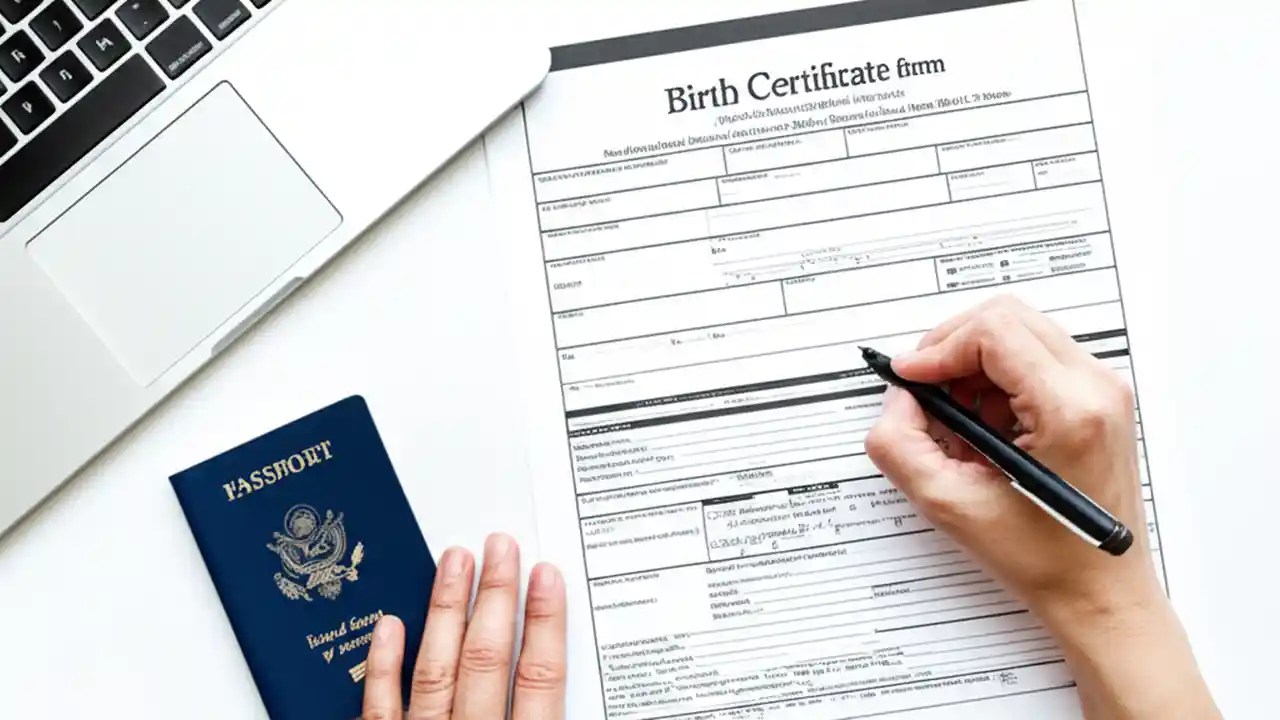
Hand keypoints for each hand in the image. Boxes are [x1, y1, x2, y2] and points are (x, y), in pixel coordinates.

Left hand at [361, 533, 566, 719]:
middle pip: (486, 661)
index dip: (545, 623)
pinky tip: (390, 624)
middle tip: (500, 549)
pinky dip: (384, 667)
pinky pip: (380, 712)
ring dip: (447, 611)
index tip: (546, 577)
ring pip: (436, 672)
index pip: (539, 679)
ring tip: (455, 562)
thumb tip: (578, 690)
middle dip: (496, 597)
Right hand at [865, 296, 1156, 619]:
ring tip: (960, 420)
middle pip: (1007, 317)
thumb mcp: (949, 505)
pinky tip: (986, 427)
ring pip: (1020, 332)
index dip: (938, 349)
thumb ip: (901, 443)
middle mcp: (1096, 390)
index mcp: (1070, 410)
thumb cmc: (1048, 560)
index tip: (911, 378)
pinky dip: (997, 379)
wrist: (1100, 592)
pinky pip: (1036, 357)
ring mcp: (1103, 392)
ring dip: (975, 365)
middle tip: (926, 390)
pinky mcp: (1098, 400)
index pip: (993, 331)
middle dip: (953, 347)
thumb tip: (899, 400)